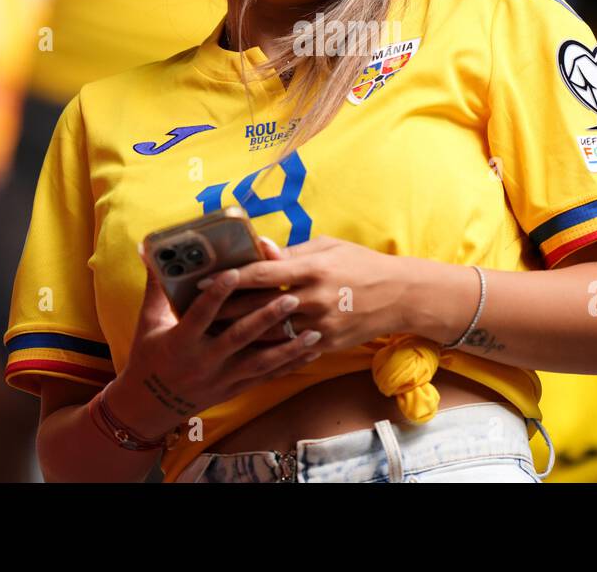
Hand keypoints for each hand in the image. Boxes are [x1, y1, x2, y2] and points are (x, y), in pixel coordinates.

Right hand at [104, 241, 323, 435]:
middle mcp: (204, 361)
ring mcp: (222, 378)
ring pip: (260, 362)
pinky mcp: (234, 388)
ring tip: (314, 331)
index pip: (200, 314)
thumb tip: (148, 248)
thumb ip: (156, 286)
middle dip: (265, 318)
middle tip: (291, 297)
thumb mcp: (149, 321)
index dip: (217, 294)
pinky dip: (290, 365)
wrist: (150, 406)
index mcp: (180, 341)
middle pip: (238, 337)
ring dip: (288, 347)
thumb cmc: (149, 355)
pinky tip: (312, 353)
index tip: (234, 274)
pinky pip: (266, 377)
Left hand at [210, 235, 412, 350]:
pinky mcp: (326, 343)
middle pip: (258, 307)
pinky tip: (245, 351)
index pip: (262, 273)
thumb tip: (260, 247)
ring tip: (213, 333)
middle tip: (197, 311)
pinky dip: (267, 349)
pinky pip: (289, 349)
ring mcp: (320, 324)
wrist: (399, 295)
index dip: (230, 278)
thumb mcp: (328, 247)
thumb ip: (291, 251)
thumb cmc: (360, 264)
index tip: (203, 281)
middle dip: (224, 310)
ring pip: (270, 334)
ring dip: (240, 334)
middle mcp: (314, 298)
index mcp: (311, 268)